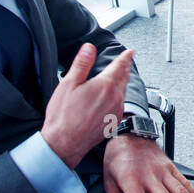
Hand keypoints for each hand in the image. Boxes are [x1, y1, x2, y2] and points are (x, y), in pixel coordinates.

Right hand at [41, 44, 131, 169]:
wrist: (64, 144)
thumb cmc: (63, 117)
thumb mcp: (68, 84)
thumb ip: (82, 64)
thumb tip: (89, 48)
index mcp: (105, 85)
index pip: (120, 65)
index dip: (125, 57)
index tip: (130, 52)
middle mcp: (115, 98)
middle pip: (123, 78)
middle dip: (124, 68)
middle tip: (126, 61)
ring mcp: (116, 111)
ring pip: (123, 91)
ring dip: (122, 82)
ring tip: (119, 76)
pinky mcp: (113, 121)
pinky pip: (120, 104)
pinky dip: (118, 96)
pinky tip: (112, 97)